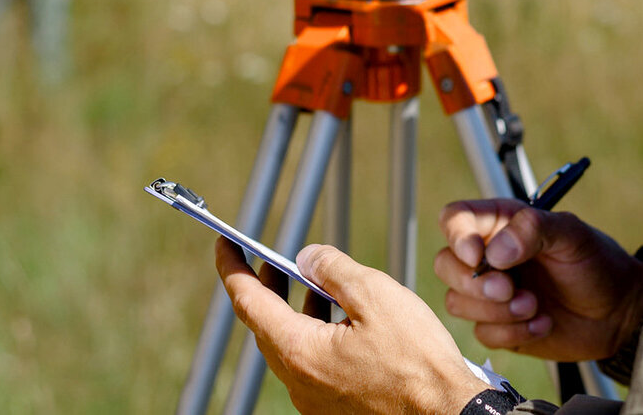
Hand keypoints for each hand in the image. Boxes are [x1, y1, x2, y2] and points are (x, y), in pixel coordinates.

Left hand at [216, 238, 483, 414]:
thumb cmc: (417, 362)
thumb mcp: (374, 295)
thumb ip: (333, 270)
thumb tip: (307, 258)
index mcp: (301, 352)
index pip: (249, 303)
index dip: (232, 268)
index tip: (225, 245)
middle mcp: (300, 382)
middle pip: (266, 325)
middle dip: (264, 286)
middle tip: (266, 257)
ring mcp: (316, 400)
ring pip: (290, 344)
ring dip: (293, 308)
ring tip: (310, 279)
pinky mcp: (336, 408)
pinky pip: (311, 362)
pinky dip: (314, 331)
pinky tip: (339, 315)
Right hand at [434, 200, 642, 361]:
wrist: (619, 312)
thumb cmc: (596, 262)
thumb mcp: (571, 234)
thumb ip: (532, 230)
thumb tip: (494, 251)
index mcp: (500, 223)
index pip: (455, 219)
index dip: (456, 236)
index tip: (475, 256)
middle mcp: (488, 256)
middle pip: (445, 264)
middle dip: (474, 283)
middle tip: (509, 289)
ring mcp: (491, 294)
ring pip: (458, 302)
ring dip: (496, 310)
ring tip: (534, 306)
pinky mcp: (500, 327)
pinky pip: (483, 334)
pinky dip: (513, 332)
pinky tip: (543, 323)